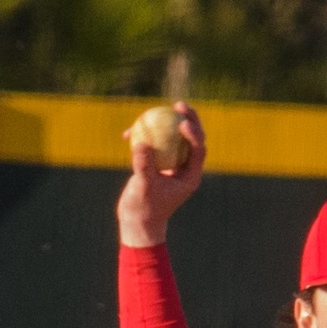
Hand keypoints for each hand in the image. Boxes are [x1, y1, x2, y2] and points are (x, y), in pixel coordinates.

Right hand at [117, 102, 205, 246]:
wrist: (137, 222)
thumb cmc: (144, 208)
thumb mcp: (143, 187)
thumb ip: (143, 165)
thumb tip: (141, 143)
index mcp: (190, 176)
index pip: (198, 149)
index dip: (194, 133)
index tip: (181, 122)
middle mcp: (184, 169)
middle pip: (191, 138)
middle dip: (188, 118)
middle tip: (178, 105)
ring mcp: (172, 165)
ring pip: (172, 138)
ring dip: (165, 123)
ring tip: (155, 109)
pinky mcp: (158, 164)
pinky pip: (154, 145)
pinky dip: (143, 137)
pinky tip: (128, 132)